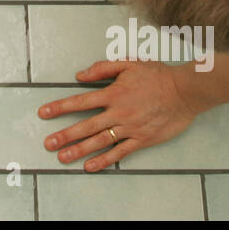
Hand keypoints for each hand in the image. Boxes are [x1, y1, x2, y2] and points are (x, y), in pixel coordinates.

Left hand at [38, 60, 199, 170]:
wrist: (185, 91)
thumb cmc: (157, 75)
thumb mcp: (128, 63)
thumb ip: (102, 69)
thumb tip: (79, 76)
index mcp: (112, 93)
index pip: (80, 101)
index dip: (60, 107)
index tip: (43, 113)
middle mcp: (118, 112)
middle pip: (86, 126)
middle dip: (64, 135)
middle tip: (47, 144)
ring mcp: (129, 128)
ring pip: (99, 141)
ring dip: (79, 150)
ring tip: (62, 157)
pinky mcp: (142, 139)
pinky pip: (119, 152)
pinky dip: (104, 160)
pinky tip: (89, 166)